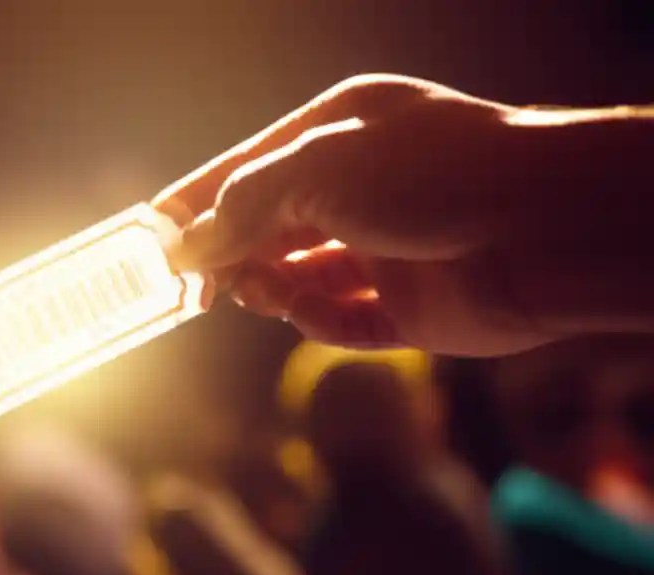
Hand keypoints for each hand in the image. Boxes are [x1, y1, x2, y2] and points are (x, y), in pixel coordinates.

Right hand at [155, 74, 653, 355]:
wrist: (544, 230)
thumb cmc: (433, 173)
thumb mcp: (314, 168)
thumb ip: (240, 205)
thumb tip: (185, 247)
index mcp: (342, 133)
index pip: (248, 168)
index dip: (197, 201)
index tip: (150, 236)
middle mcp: (363, 189)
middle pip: (269, 227)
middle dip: (228, 252)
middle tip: (190, 282)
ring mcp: (388, 249)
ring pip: (299, 277)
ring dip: (266, 286)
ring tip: (252, 291)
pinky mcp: (409, 309)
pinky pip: (340, 321)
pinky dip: (314, 319)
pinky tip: (302, 310)